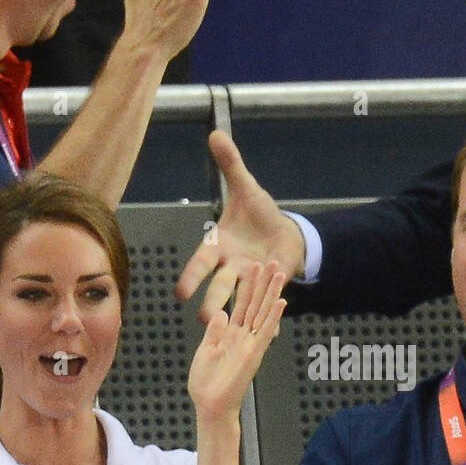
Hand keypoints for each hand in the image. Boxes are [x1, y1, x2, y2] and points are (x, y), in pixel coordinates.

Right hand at [176, 131, 307, 321]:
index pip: (201, 262)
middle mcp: (230, 267)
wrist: (285, 232)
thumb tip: (216, 134)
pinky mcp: (268, 287)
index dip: (191, 277)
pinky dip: (268, 317)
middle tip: (202, 319)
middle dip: (211, 302)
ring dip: (235, 314)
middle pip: (218, 287)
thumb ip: (231, 165)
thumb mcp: (247, 188)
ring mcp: (250, 280)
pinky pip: (265, 303)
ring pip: (239, 300)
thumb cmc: (258, 213)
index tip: (180, 291)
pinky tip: (270, 331)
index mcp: (219, 246)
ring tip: (231, 330)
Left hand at [187, 262, 286, 423]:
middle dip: (264, 283)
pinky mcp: (254, 353)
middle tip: (273, 262)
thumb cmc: (206, 385)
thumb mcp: (205, 352)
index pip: (242, 305)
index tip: (254, 268)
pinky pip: (265, 332)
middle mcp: (244, 337)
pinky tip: (282, 301)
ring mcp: (250, 344)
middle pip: (256, 304)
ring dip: (272, 293)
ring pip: (264, 313)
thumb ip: (214, 332)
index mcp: (230, 335)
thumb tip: (220, 312)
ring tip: (280, 273)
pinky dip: (274, 317)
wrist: (210, 406)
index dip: (248, 286)